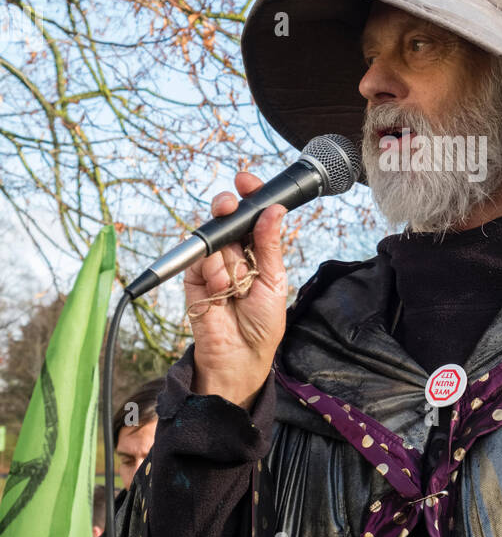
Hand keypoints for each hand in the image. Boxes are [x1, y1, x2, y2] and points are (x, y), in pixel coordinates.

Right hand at [185, 170, 288, 409]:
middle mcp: (235, 252)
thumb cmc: (262, 323)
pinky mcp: (193, 276)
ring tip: (236, 286)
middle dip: (228, 209)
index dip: (250, 195)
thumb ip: (270, 245)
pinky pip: (200, 260)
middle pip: (229, 217)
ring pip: (216, 240)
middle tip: (228, 206)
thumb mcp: (273, 281)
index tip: (246, 180)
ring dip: (227, 260)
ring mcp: (213, 262)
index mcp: (258, 249)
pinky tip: (220, 289)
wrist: (238, 356)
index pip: (253, 214)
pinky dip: (212, 272)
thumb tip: (274, 210)